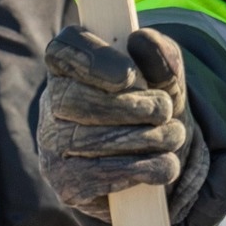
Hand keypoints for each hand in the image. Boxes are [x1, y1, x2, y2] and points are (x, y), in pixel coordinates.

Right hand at [37, 26, 208, 224]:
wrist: (162, 165)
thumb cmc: (155, 110)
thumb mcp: (168, 78)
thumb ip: (161, 55)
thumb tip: (141, 40)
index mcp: (72, 67)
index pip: (63, 49)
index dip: (92, 59)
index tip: (128, 75)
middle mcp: (52, 106)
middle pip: (74, 99)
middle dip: (130, 106)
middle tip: (165, 110)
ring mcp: (54, 148)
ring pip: (90, 140)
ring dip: (146, 138)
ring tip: (174, 136)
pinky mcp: (67, 185)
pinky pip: (98, 176)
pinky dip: (140, 170)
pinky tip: (163, 165)